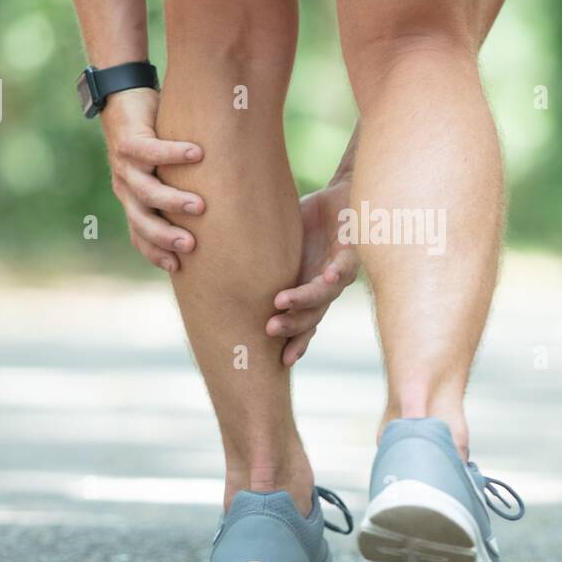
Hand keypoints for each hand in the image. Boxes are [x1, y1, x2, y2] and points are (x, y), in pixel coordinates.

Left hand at [99, 88, 204, 272]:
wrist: (122, 99)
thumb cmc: (152, 137)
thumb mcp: (161, 170)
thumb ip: (179, 188)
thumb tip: (219, 210)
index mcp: (132, 199)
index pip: (139, 234)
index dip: (154, 252)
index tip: (177, 267)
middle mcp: (126, 187)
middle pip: (141, 221)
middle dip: (164, 236)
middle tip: (190, 246)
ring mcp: (125, 166)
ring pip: (146, 191)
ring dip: (173, 201)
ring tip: (199, 206)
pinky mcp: (129, 141)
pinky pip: (152, 152)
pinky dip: (175, 154)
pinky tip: (198, 154)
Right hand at [267, 179, 360, 365]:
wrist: (342, 199)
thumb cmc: (307, 223)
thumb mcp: (278, 246)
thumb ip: (255, 261)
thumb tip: (211, 264)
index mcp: (307, 292)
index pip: (303, 325)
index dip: (295, 343)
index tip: (281, 362)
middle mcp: (324, 288)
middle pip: (311, 317)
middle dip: (291, 326)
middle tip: (269, 329)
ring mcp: (339, 273)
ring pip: (323, 295)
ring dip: (303, 300)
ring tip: (281, 302)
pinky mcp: (350, 253)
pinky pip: (343, 267)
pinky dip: (335, 273)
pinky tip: (326, 275)